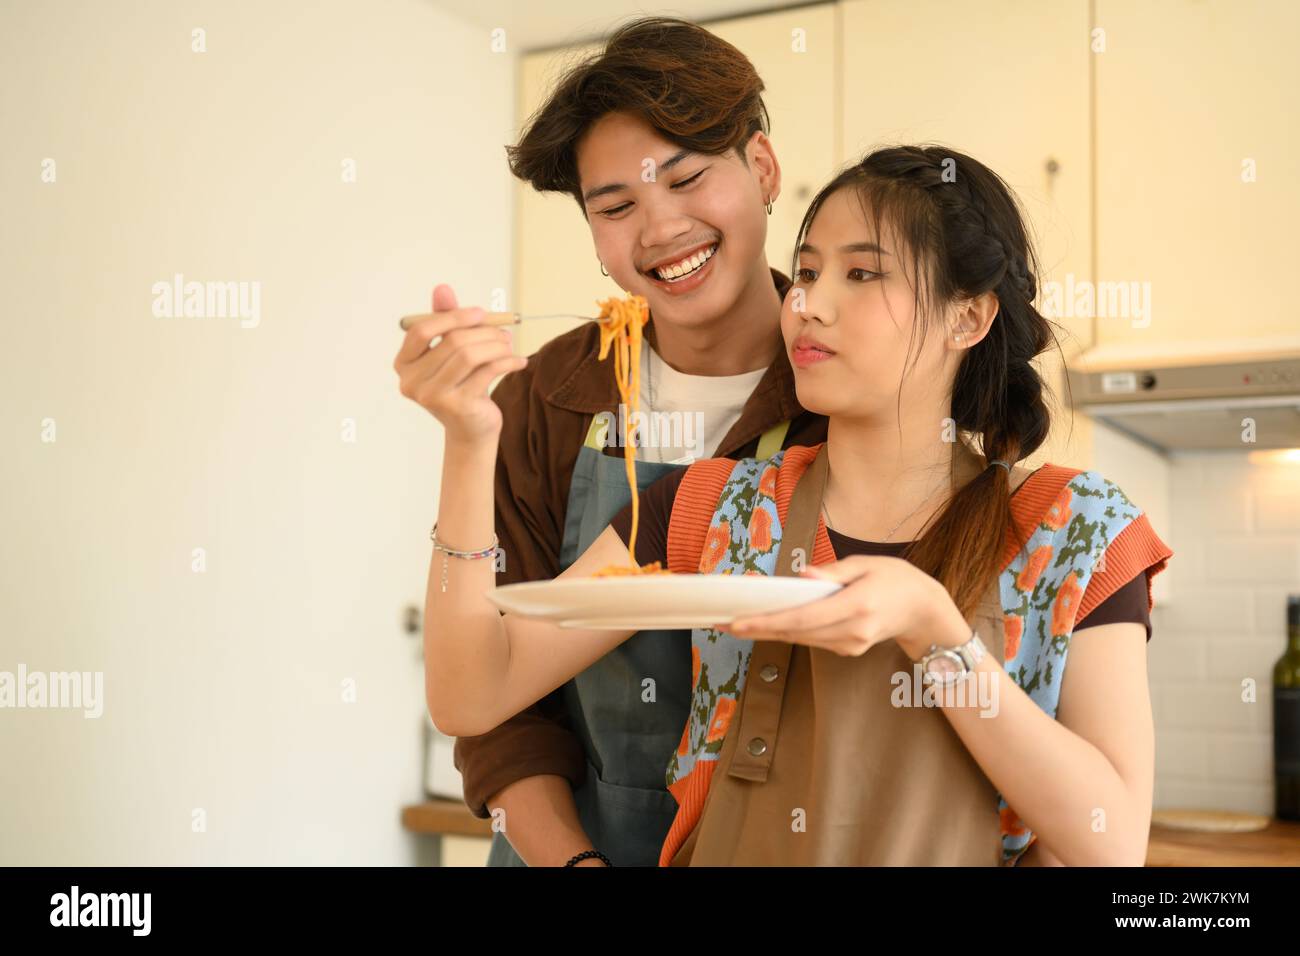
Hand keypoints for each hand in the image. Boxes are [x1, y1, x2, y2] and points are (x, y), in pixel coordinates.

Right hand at [393, 283, 527, 444]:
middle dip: (483, 332)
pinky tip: (518, 361)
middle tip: (504, 333)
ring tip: (509, 346)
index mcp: (403, 364)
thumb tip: (442, 288)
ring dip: (496, 345)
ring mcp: (433, 397)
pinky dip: (507, 362)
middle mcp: (412, 382)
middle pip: (450, 341)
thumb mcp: (450, 352)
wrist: (471, 428)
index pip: (421, 330)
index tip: (480, 313)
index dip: (452, 316)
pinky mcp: (458, 406)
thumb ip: (444, 320)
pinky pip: (487, 372)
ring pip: (469, 355)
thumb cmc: (460, 384)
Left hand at [723, 556, 969, 659]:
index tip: (739, 622)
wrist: (924, 611)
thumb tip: (802, 576)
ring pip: (800, 639)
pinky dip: (789, 632)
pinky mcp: (849, 650)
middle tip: (722, 623)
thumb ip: (834, 572)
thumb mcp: (867, 564)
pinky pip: (812, 640)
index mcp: (857, 606)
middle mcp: (853, 631)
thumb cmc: (895, 579)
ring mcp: (851, 645)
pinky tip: (767, 624)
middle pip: (796, 632)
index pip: (804, 618)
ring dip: (768, 632)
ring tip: (735, 623)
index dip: (768, 622)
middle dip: (757, 628)